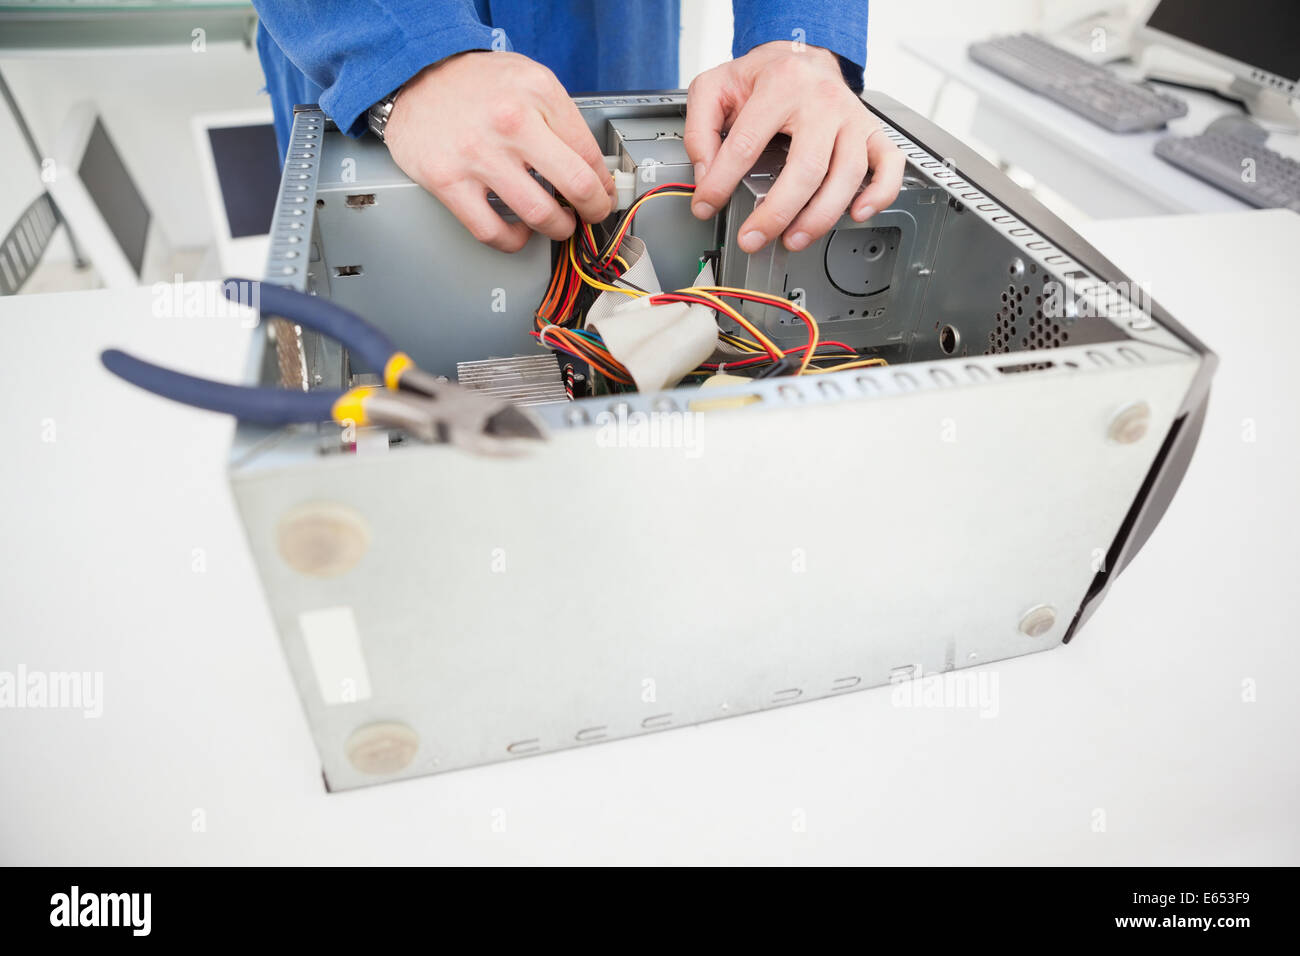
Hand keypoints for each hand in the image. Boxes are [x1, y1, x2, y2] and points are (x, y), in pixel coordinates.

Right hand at [384, 51, 614, 252]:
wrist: (415, 73)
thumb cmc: (474, 82)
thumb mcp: (528, 79)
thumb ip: (561, 118)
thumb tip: (593, 169)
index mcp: (537, 92)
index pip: (590, 152)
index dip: (605, 183)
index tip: (605, 194)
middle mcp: (510, 121)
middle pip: (576, 186)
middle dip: (593, 210)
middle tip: (590, 215)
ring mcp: (478, 154)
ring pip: (539, 215)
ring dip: (558, 228)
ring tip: (557, 224)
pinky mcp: (448, 181)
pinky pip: (492, 230)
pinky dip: (514, 240)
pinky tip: (519, 231)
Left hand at [685, 41, 903, 253]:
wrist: (803, 55)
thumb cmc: (762, 76)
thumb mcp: (715, 87)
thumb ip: (701, 129)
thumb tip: (706, 174)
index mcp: (781, 85)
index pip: (747, 144)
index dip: (722, 182)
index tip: (707, 206)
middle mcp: (823, 102)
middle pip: (806, 168)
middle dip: (776, 213)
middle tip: (753, 238)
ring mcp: (852, 119)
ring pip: (847, 175)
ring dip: (819, 216)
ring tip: (793, 239)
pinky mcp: (873, 133)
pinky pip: (890, 165)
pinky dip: (880, 194)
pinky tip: (857, 213)